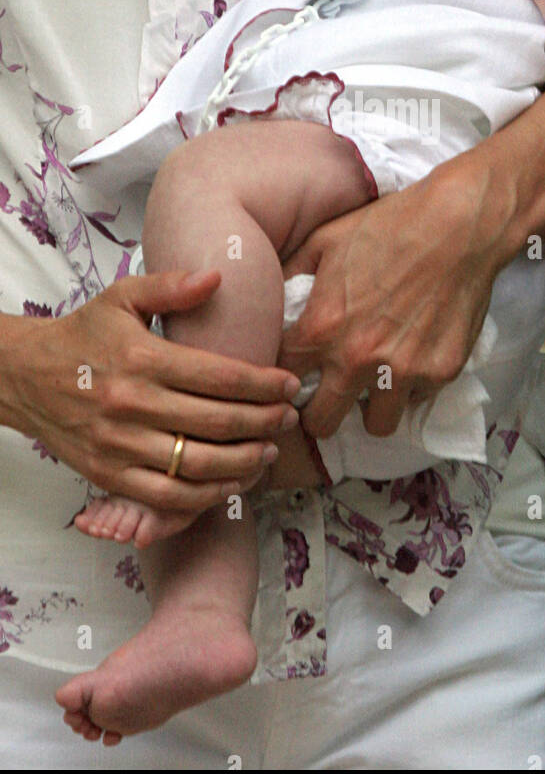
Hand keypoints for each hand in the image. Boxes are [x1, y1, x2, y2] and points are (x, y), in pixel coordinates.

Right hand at [1, 269, 299, 511]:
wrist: (23, 376)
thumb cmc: (82, 335)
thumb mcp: (122, 297)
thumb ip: (171, 287)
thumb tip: (218, 277)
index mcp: (142, 358)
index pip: (219, 376)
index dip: (263, 384)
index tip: (290, 384)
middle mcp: (132, 404)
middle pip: (217, 422)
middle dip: (264, 422)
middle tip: (290, 418)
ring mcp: (120, 445)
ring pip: (197, 465)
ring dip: (243, 463)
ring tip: (268, 452)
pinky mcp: (108, 475)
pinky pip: (166, 497)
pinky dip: (205, 496)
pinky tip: (230, 483)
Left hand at [279, 157, 503, 438]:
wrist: (459, 225)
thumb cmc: (390, 225)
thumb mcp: (325, 240)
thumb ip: (290, 273)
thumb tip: (265, 296)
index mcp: (323, 327)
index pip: (282, 379)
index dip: (284, 379)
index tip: (295, 376)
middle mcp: (358, 358)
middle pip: (322, 423)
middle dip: (321, 412)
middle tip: (331, 395)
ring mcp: (402, 371)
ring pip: (377, 426)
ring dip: (373, 408)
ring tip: (376, 383)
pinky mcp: (440, 373)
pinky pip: (417, 398)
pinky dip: (413, 385)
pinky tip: (415, 353)